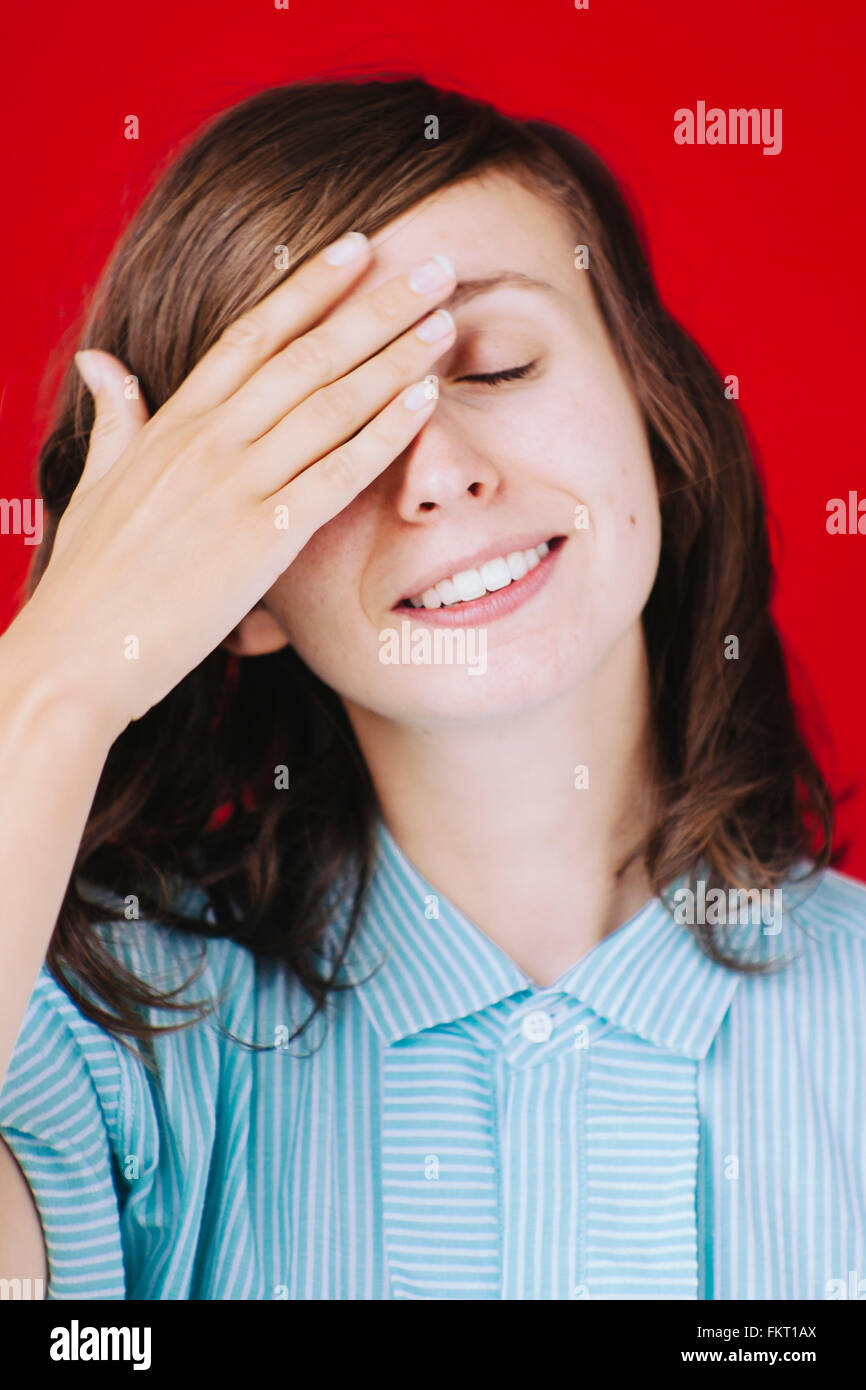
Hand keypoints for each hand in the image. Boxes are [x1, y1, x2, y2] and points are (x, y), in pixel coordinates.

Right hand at [17, 234, 456, 741]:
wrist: (74, 656)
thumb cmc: (88, 579)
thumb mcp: (97, 483)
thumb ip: (117, 418)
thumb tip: (102, 360)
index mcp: (171, 424)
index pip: (251, 334)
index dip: (308, 286)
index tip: (356, 247)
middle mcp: (207, 441)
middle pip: (305, 354)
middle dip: (374, 305)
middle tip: (433, 266)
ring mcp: (234, 487)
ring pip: (330, 404)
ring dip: (393, 357)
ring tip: (442, 319)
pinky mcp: (260, 539)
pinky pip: (337, 474)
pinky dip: (384, 434)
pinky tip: (425, 400)